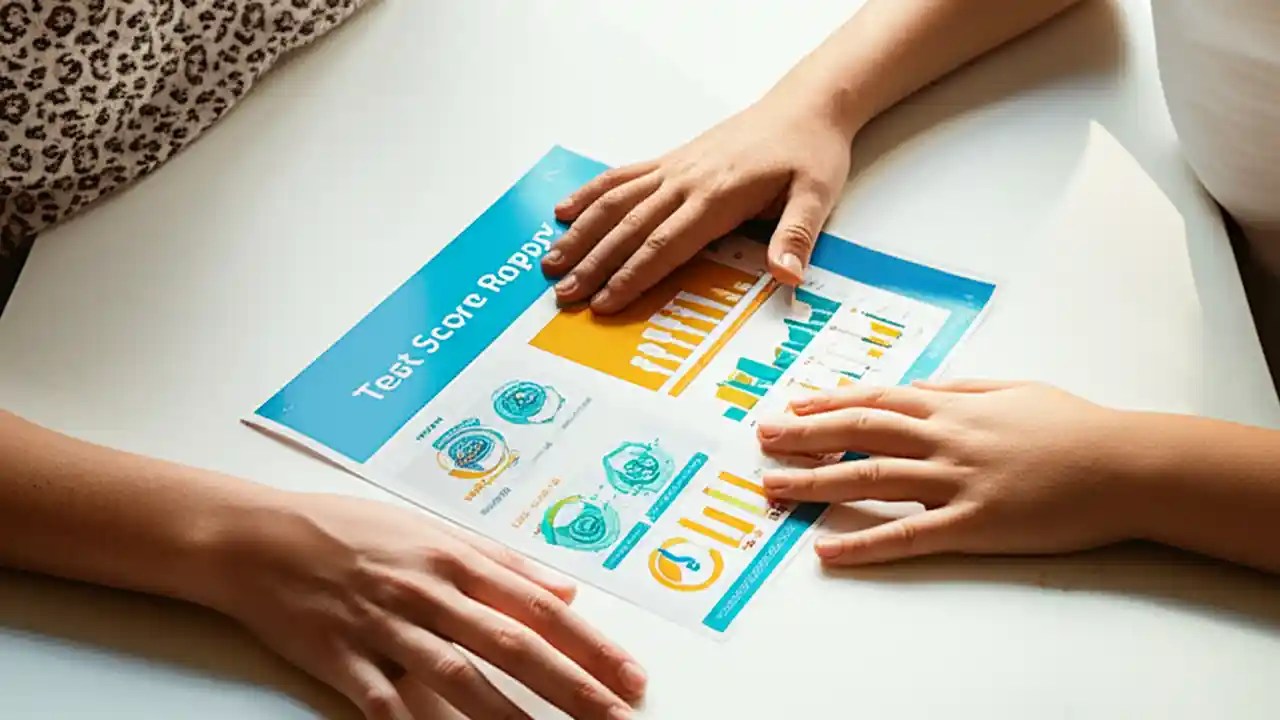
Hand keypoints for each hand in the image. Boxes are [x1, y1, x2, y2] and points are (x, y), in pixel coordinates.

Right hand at [207, 492, 643, 719]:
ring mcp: (383, 625)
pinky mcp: (340, 656)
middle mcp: (426, 590)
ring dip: (508, 715)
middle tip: (614, 716)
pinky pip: (382, 701)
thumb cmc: (350, 529)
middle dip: (570, 685)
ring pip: (456, 676)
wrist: (260, 537)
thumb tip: (565, 587)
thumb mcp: (431, 529)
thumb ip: (501, 562)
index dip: (589, 643)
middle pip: (511, 643)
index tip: (629, 676)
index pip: (538, 605)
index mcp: (453, 556)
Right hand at [542, 87, 854, 313]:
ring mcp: (675, 169)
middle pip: (630, 228)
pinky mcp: (672, 160)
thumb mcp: (817, 196)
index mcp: (718, 196)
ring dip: (581, 233)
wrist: (806, 106)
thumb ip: (795, 236)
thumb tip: (786, 275)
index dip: (632, 276)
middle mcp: (687, 181)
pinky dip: (591, 194)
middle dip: (594, 264)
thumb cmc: (810, 152)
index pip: (665, 245)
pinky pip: (623, 177)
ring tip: (552, 260)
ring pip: (616, 202)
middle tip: (564, 294)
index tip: (605, 302)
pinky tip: (565, 210)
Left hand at [756, 380, 1138, 565]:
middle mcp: (945, 439)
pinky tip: (827, 551)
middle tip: (762, 437)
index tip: (791, 405)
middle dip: (805, 435)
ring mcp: (956, 482)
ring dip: (815, 483)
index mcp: (953, 407)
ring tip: (773, 487)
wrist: (1127, 465)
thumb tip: (917, 387)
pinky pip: (907, 536)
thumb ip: (959, 389)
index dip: (827, 403)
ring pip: (870, 479)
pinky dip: (863, 544)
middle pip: (859, 433)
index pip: (875, 400)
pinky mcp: (974, 525)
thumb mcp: (1012, 390)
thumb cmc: (1075, 426)